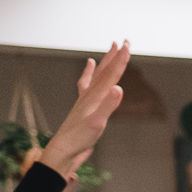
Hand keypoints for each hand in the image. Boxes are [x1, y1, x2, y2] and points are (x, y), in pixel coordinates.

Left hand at [37, 42, 129, 176]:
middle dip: (114, 56)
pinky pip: (86, 85)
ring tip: (109, 50)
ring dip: (104, 62)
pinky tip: (89, 70)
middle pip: (104, 71)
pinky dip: (89, 75)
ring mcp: (86, 100)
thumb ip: (108, 105)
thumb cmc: (79, 138)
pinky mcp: (84, 107)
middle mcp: (89, 95)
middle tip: (123, 41)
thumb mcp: (97, 123)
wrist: (63, 150)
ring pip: (97, 76)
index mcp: (95, 96)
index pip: (111, 74)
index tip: (128, 45)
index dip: (121, 60)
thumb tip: (119, 87)